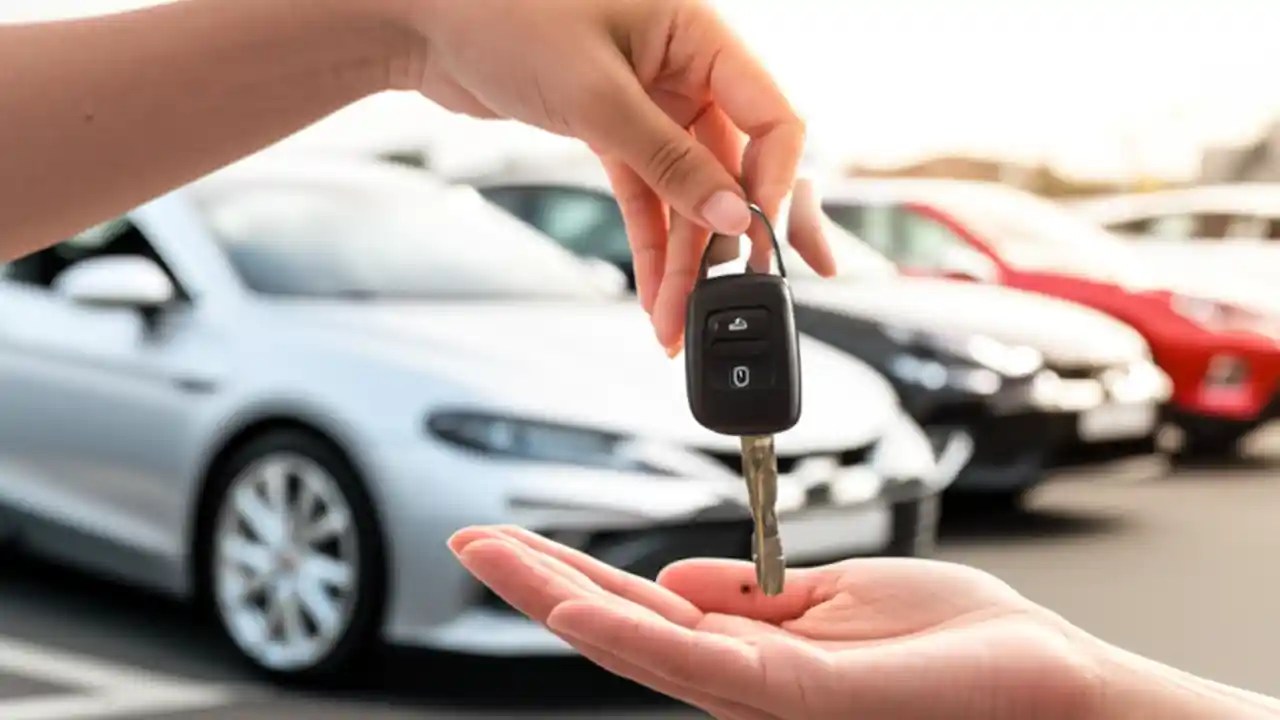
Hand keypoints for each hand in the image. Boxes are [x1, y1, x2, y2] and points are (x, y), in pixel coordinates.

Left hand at [397, 0, 836, 352]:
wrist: (419, 20)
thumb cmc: (501, 16)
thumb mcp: (597, 95)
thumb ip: (671, 159)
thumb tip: (733, 215)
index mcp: (698, 33)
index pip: (771, 116)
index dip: (772, 185)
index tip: (758, 244)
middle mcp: (683, 65)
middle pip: (728, 168)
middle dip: (719, 241)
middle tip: (720, 302)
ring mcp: (650, 98)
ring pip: (685, 191)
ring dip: (681, 255)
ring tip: (672, 317)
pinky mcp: (612, 127)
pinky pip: (646, 193)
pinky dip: (649, 240)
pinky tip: (656, 288)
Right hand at [449, 525, 1104, 719]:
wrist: (1047, 679)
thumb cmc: (959, 641)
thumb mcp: (837, 593)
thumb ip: (754, 589)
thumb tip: (682, 578)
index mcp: (756, 648)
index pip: (646, 607)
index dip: (575, 574)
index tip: (516, 540)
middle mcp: (746, 680)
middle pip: (625, 625)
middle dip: (543, 583)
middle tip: (468, 543)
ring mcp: (768, 696)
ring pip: (643, 646)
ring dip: (564, 602)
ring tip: (499, 563)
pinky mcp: (800, 699)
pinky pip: (701, 663)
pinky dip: (633, 635)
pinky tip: (580, 606)